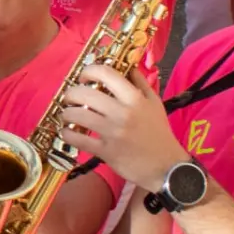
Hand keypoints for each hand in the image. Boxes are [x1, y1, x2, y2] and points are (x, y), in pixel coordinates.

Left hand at [58, 64, 186, 193]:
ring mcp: (112, 132)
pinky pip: (78, 139)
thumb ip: (140, 83)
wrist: (166, 167)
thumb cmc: (159, 134)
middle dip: (71, 93)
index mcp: (134, 98)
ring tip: (68, 114)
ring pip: (77, 115)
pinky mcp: (106, 152)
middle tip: (70, 97)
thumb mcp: (154, 104)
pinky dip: (68, 134)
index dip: (89, 71)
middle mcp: (122, 112)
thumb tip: (128, 66)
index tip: (85, 77)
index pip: (105, 73)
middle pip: (84, 93)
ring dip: (67, 113)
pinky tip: (68, 132)